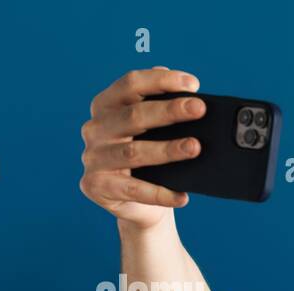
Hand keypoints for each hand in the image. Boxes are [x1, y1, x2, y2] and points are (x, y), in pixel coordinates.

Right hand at [80, 67, 205, 227]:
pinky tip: (183, 196)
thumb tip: (188, 86)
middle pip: (133, 116)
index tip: (193, 84)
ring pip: (134, 152)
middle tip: (199, 108)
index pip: (131, 84)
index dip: (161, 81)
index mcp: (106, 106)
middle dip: (169, 110)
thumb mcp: (153, 131)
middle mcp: (95, 128)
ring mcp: (93, 158)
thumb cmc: (149, 161)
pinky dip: (160, 194)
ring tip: (195, 147)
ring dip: (167, 149)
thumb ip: (162, 107)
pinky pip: (133, 190)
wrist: (136, 205)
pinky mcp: (97, 186)